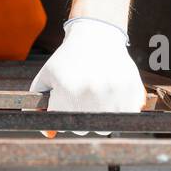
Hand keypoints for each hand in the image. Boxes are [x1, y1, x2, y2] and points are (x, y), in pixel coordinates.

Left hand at [29, 17, 145, 135]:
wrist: (97, 37)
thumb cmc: (69, 57)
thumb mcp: (47, 75)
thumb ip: (38, 104)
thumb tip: (48, 134)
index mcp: (68, 92)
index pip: (61, 121)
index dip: (62, 110)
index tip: (66, 98)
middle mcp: (91, 96)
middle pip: (82, 128)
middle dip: (78, 115)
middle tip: (82, 93)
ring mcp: (114, 96)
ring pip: (103, 128)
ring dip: (99, 116)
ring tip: (96, 93)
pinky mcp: (132, 95)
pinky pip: (124, 118)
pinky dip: (119, 111)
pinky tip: (112, 94)